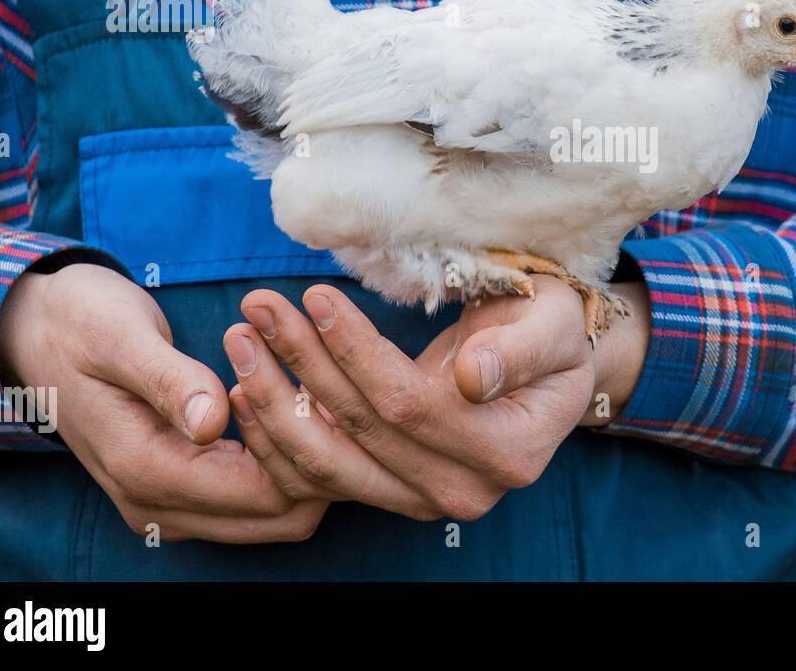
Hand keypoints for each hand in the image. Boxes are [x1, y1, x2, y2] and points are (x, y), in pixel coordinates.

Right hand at [0, 263, 326, 542]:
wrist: (33, 332)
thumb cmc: (80, 323)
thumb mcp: (121, 337)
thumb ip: (170, 381)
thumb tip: (212, 421)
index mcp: (147, 469)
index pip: (263, 492)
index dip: (308, 447)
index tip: (326, 390)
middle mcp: (157, 505)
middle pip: (280, 516)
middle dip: (319, 463)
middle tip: (333, 393)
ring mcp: (167, 507)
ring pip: (273, 516)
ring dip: (305, 465)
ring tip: (315, 395)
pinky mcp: (178, 492)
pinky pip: (252, 501)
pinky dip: (283, 465)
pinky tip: (291, 407)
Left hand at [224, 275, 649, 520]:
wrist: (550, 366)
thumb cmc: (552, 330)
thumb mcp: (553, 324)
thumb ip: (518, 352)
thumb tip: (474, 379)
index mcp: (509, 453)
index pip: (411, 404)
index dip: (358, 352)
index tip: (317, 295)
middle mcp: (463, 492)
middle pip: (362, 431)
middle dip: (302, 364)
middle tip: (258, 307)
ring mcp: (422, 501)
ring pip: (329, 463)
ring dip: (276, 400)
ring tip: (242, 338)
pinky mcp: (390, 492)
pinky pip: (320, 476)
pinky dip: (278, 433)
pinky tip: (246, 386)